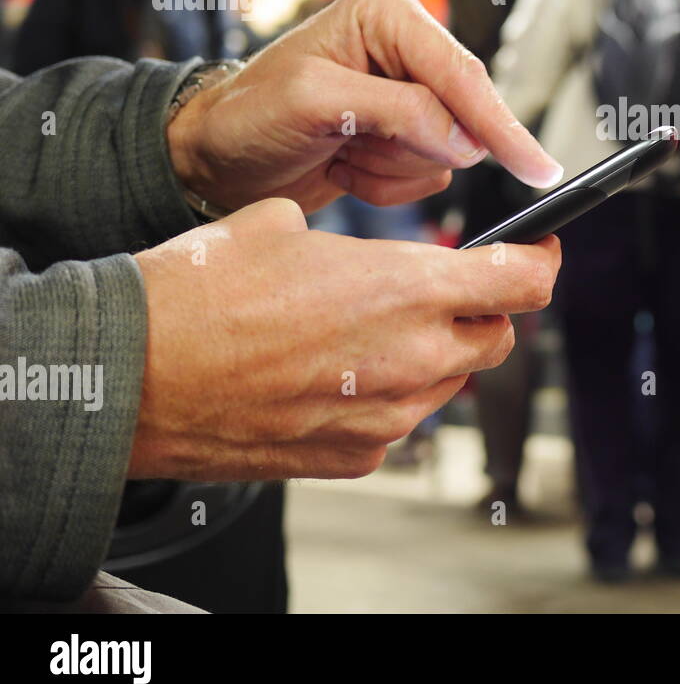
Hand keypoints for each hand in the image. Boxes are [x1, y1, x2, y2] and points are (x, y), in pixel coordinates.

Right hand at [130, 198, 560, 479]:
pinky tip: (341, 373)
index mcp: (404, 289)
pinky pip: (404, 420)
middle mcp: (412, 359)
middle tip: (443, 289)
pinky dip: (392, 395)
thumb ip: (361, 249)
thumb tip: (376, 260)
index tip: (539, 250)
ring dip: (436, 354)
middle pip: (498, 336)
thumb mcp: (286, 227)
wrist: (133, 377)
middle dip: (482, 309)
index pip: (523, 282)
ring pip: (453, 382)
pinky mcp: (358, 456)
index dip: (541, 261)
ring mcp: (388, 416)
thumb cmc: (200, 296)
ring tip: (372, 331)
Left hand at [168, 0, 562, 213]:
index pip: (460, 74)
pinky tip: (345, 162)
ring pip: (448, 152)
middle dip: (409, 145)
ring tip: (339, 150)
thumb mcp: (314, 103)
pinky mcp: (407, 130)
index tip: (539, 169)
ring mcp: (410, 90)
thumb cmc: (248, 118)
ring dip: (390, 166)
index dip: (500, 125)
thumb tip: (465, 139)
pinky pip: (430, 174)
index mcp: (386, 12)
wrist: (216, 160)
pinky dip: (385, 182)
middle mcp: (406, 43)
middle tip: (349, 146)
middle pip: (462, 115)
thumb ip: (397, 112)